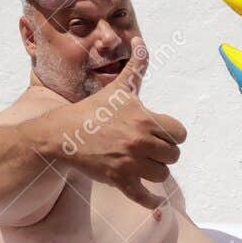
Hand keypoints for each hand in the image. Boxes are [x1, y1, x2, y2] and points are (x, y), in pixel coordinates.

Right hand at [57, 39, 187, 208]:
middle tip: (150, 150)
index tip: (159, 134)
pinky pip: (144, 196)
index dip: (172, 135)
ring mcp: (130, 162)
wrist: (62, 133)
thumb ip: (136, 66)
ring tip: (143, 165)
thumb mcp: (118, 88)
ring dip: (155, 172)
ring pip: (162, 174)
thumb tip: (140, 41)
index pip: (179, 133)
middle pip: (173, 155)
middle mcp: (140, 141)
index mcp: (144, 118)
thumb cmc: (93, 110)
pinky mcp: (119, 180)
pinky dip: (152, 201)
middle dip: (163, 153)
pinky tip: (156, 201)